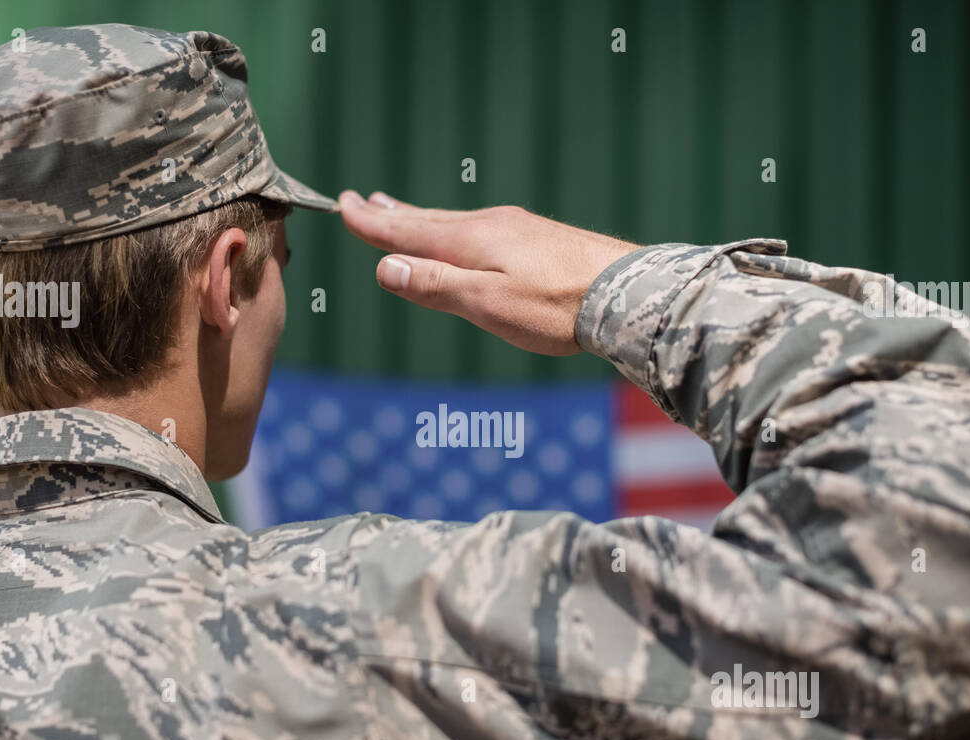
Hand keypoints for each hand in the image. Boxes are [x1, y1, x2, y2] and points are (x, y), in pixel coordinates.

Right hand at [338, 190, 638, 355]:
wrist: (626, 293)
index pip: (407, 231)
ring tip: (402, 211)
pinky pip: (482, 227)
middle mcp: (489, 225)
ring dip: (423, 217)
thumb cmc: (556, 307)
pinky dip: (456, 227)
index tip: (343, 208)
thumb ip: (435, 285)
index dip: (372, 225)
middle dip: (393, 214)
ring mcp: (517, 228)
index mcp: (469, 241)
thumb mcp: (486, 303)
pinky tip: (466, 232)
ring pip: (456, 221)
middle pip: (429, 219)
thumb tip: (384, 267)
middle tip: (363, 201)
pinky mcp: (540, 238)